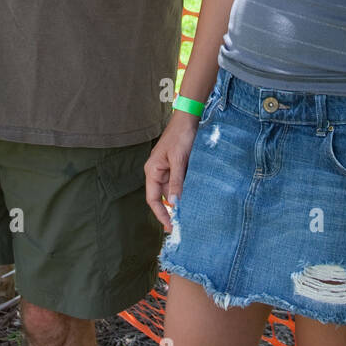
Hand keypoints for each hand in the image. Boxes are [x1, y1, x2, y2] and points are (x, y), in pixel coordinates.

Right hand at [144, 111, 199, 229]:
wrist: (188, 119)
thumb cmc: (180, 136)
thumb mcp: (179, 160)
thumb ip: (176, 182)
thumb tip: (175, 204)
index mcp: (152, 171)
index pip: (153, 199)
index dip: (160, 214)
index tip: (170, 226)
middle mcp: (158, 172)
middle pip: (163, 197)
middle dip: (171, 211)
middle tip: (182, 226)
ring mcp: (167, 170)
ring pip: (173, 191)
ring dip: (180, 202)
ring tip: (190, 216)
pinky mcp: (177, 167)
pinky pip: (179, 183)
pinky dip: (185, 192)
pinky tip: (193, 200)